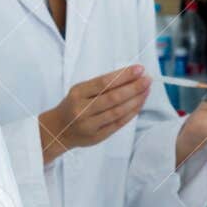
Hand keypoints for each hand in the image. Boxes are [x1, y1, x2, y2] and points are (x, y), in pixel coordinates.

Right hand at [37, 64, 151, 163]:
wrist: (58, 130)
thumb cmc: (74, 105)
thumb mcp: (80, 91)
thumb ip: (101, 85)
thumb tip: (130, 76)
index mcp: (78, 93)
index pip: (104, 82)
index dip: (124, 76)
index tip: (139, 69)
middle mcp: (82, 109)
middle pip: (113, 97)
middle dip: (134, 87)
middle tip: (148, 79)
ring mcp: (89, 125)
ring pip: (117, 111)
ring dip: (135, 100)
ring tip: (146, 90)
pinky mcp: (97, 137)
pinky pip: (118, 124)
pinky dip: (131, 113)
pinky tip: (139, 104)